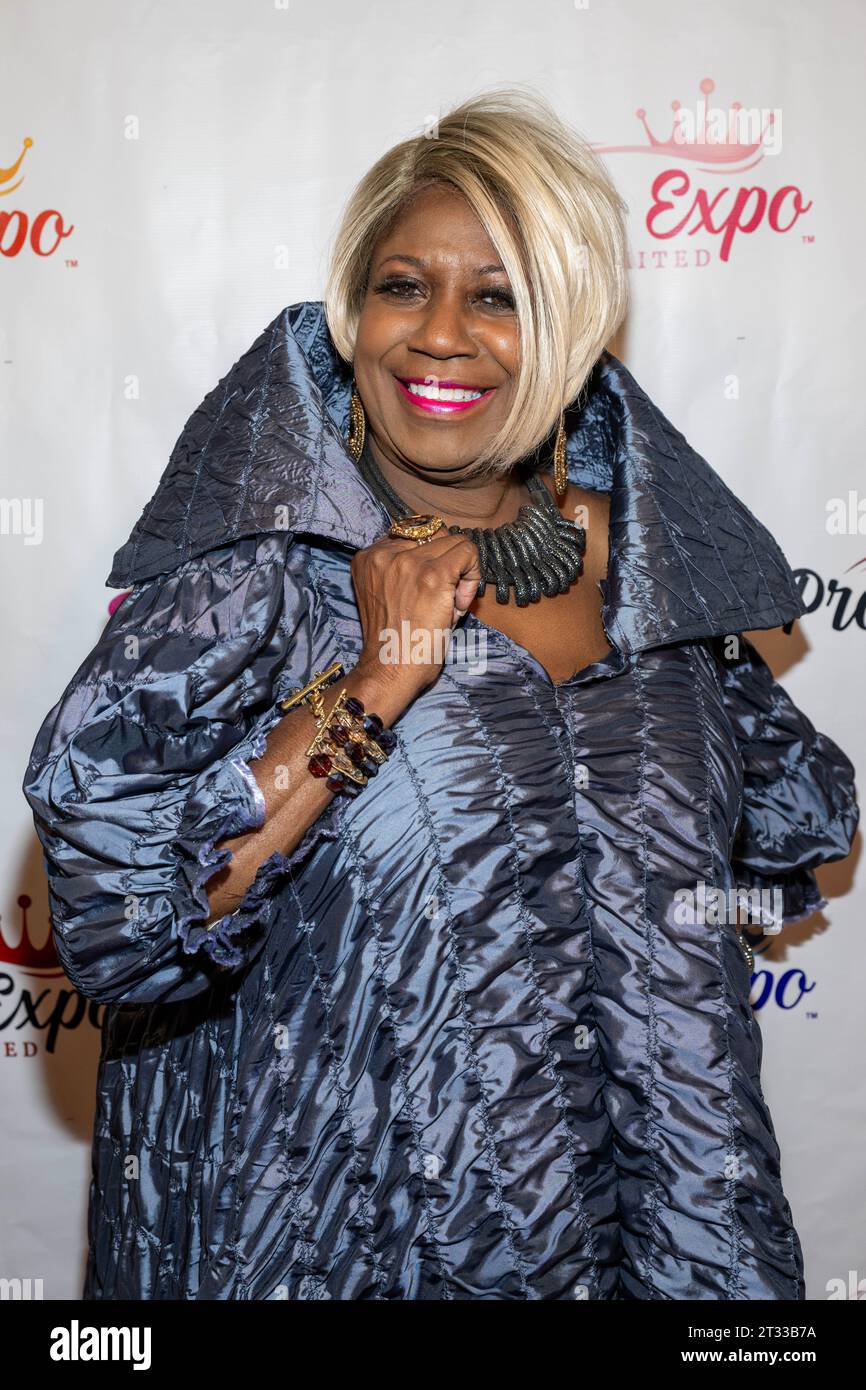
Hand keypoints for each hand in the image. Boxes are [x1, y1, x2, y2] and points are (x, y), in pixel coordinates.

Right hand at [351, 530, 481, 692]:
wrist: (390, 670)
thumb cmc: (394, 641)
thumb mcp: (389, 593)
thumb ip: (407, 568)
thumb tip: (448, 554)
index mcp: (369, 557)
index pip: (414, 534)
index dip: (429, 560)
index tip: (429, 590)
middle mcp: (384, 553)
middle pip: (435, 533)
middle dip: (446, 561)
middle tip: (443, 597)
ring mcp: (408, 561)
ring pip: (454, 541)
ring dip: (460, 569)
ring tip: (450, 602)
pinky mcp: (432, 574)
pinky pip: (467, 552)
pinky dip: (472, 576)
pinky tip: (459, 604)